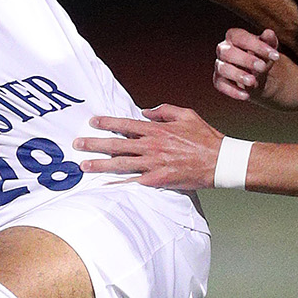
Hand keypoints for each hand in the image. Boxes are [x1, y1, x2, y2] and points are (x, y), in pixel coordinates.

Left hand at [73, 104, 222, 190]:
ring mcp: (154, 164)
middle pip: (117, 145)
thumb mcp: (186, 114)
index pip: (126, 124)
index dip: (107, 123)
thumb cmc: (205, 138)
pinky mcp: (158, 180)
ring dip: (100, 165)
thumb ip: (164, 111)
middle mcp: (152, 146)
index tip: (92, 122)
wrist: (220, 161)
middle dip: (95, 144)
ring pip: (121, 164)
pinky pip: (134, 182)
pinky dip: (119, 184)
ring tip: (83, 166)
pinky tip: (105, 186)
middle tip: (77, 144)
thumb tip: (145, 112)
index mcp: (157, 130)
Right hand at [214, 28, 280, 101]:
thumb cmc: (262, 56)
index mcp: (234, 36)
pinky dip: (233, 91)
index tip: (275, 56)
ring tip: (252, 82)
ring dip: (238, 75)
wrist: (260, 75)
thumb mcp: (269, 49)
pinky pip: (221, 85)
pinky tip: (246, 95)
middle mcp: (223, 49)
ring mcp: (219, 65)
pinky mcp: (218, 80)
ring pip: (223, 69)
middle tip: (262, 67)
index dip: (257, 46)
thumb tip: (269, 33)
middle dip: (245, 60)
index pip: (241, 37)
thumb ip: (269, 41)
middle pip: (228, 52)